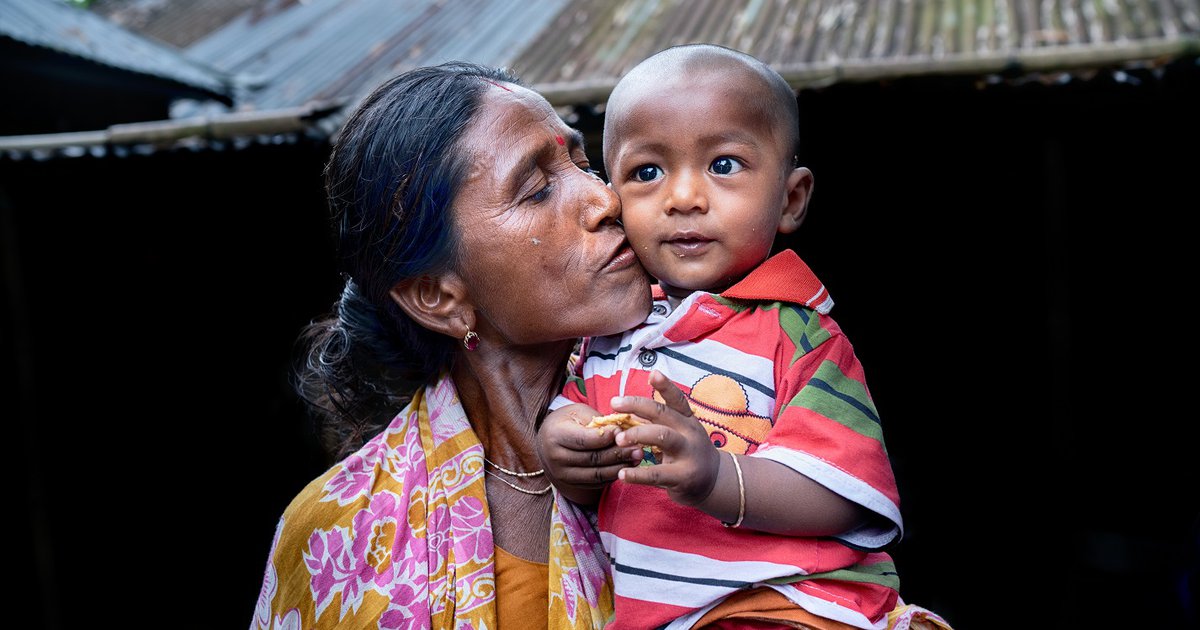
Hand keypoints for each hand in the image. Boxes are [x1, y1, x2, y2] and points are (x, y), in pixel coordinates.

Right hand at [537, 403, 643, 504]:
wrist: (548, 442)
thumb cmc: (569, 421)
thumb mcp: (579, 413)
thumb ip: (598, 421)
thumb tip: (621, 431)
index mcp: (555, 436)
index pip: (583, 440)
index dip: (604, 437)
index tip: (621, 431)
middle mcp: (556, 458)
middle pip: (592, 459)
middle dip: (618, 453)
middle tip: (638, 447)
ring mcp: (563, 475)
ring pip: (597, 474)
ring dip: (620, 467)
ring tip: (637, 458)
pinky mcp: (573, 485)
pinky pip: (597, 483)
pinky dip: (614, 475)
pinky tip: (628, 467)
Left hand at [610, 370, 721, 506]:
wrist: (714, 481)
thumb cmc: (687, 452)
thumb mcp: (679, 433)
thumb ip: (656, 423)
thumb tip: (624, 412)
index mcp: (687, 420)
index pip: (677, 399)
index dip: (666, 385)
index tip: (653, 373)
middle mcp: (689, 433)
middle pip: (664, 413)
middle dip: (638, 405)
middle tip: (614, 404)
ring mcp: (687, 454)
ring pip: (663, 437)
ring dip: (638, 435)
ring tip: (618, 439)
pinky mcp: (683, 477)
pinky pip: (657, 474)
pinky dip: (638, 474)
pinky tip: (622, 474)